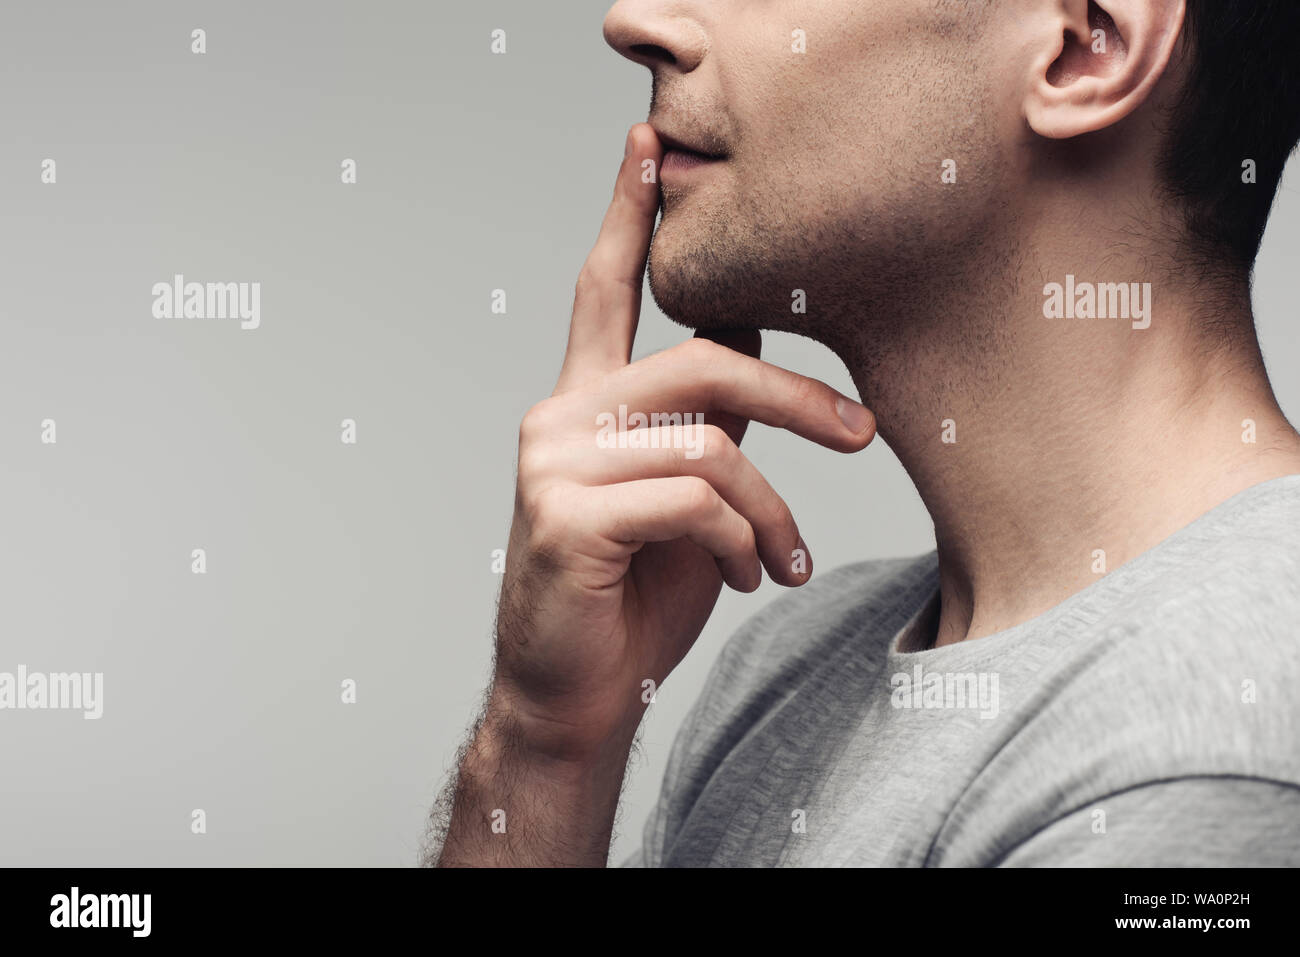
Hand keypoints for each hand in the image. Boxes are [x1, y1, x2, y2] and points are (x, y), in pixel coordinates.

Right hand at [490, 123, 877, 760]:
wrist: (575, 693)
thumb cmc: (632, 595)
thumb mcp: (686, 497)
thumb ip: (709, 426)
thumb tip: (758, 363)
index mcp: (585, 403)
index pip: (604, 290)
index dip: (629, 216)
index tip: (648, 144)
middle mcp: (560, 417)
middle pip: (700, 364)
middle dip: (797, 397)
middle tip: (863, 432)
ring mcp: (555, 464)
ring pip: (709, 445)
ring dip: (769, 511)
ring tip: (780, 562)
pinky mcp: (564, 516)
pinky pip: (692, 502)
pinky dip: (740, 543)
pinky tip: (741, 580)